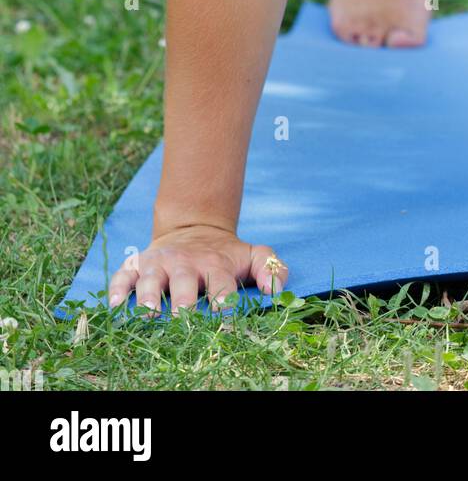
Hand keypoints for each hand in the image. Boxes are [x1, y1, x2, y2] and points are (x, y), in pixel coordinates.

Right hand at [107, 224, 288, 316]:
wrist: (194, 228)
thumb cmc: (225, 254)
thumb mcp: (253, 254)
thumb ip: (271, 267)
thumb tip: (275, 290)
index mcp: (214, 264)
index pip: (221, 283)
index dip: (223, 298)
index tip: (224, 315)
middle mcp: (185, 263)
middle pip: (183, 282)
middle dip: (183, 301)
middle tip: (183, 319)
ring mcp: (159, 263)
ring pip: (150, 279)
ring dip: (148, 296)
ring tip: (148, 314)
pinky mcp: (137, 264)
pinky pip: (122, 275)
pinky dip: (116, 288)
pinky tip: (113, 305)